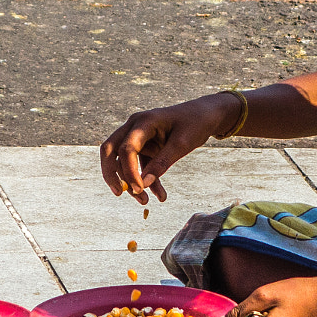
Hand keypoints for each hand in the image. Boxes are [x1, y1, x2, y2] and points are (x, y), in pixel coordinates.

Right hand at [98, 94, 235, 204]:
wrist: (206, 115)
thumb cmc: (195, 124)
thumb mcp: (181, 144)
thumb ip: (162, 163)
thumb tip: (144, 184)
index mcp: (144, 121)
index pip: (127, 148)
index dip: (130, 171)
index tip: (140, 189)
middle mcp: (134, 127)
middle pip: (110, 150)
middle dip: (111, 173)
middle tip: (118, 193)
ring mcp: (137, 136)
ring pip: (122, 161)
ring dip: (131, 181)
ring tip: (145, 201)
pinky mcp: (144, 146)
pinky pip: (138, 165)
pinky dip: (146, 180)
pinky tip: (160, 195)